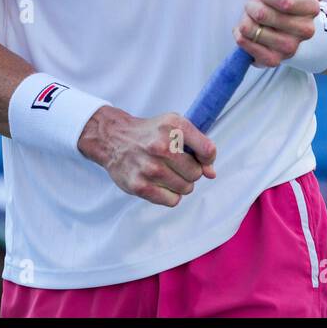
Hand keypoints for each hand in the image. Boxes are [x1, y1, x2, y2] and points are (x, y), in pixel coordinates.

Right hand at [77, 107, 215, 206]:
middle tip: (176, 164)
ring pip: (185, 188)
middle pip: (196, 173)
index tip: (199, 158)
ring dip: (181, 184)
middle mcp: (161, 146)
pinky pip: (172, 200)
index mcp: (173, 126)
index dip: (207, 158)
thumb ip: (199, 146)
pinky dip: (170, 195)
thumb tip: (211, 173)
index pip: (208, 151)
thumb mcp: (175, 127)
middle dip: (190, 171)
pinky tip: (161, 183)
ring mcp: (149, 168)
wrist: (114, 139)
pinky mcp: (139, 186)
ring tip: (167, 173)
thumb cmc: (150, 133)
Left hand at [234, 0, 319, 67]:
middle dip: (252, 7)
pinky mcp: (276, 61)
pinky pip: (253, 52)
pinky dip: (243, 40)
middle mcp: (305, 30)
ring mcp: (291, 47)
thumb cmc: (285, 1)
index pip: (286, 2)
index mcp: (311, 7)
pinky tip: (243, 33)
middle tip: (252, 5)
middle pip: (265, 16)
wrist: (289, 31)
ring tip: (248, 19)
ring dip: (245, 23)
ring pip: (256, 33)